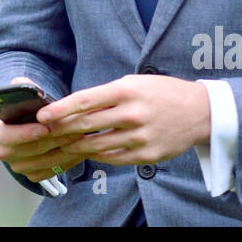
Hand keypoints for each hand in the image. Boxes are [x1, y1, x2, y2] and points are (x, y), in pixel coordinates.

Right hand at [0, 77, 85, 183]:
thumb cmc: (27, 106)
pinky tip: (79, 149)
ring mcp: (17, 165)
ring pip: (44, 161)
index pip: (7, 135)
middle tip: (73, 130)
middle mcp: (3, 151)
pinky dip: (67, 161)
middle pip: (30, 150)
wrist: (30, 123)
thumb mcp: (22, 91)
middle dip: (54, 140)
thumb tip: (28, 87)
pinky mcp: (32, 174)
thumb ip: (23, 86)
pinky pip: (52, 171)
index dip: (26, 133)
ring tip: (80, 137)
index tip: (45, 128)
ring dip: (64, 150)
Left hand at [35, 75, 210, 165]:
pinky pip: (113, 158)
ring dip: (76, 145)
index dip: (60, 109)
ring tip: (65, 143)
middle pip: (87, 124)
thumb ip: (106, 94)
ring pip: (97, 145)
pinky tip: (90, 150)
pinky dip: (97, 155)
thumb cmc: (162, 92)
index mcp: (127, 90)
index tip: (42, 115)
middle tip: (45, 132)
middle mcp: (132, 114)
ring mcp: (140, 137)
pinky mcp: (147, 155)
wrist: (200, 111)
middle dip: (62, 129)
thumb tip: (75, 106)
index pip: (85, 100)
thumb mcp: (134, 82)